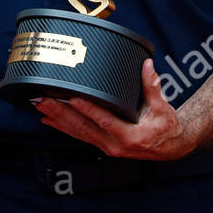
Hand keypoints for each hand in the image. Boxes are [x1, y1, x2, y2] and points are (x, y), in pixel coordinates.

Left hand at [35, 60, 199, 159]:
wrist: (171, 147)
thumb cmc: (166, 127)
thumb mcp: (162, 106)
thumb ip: (152, 85)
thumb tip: (146, 65)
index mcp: (129, 135)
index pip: (103, 120)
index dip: (86, 109)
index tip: (71, 97)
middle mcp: (114, 144)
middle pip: (83, 128)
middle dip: (61, 113)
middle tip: (43, 101)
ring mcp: (107, 147)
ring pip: (78, 133)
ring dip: (58, 120)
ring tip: (40, 107)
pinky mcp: (103, 145)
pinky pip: (80, 136)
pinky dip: (64, 128)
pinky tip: (50, 120)